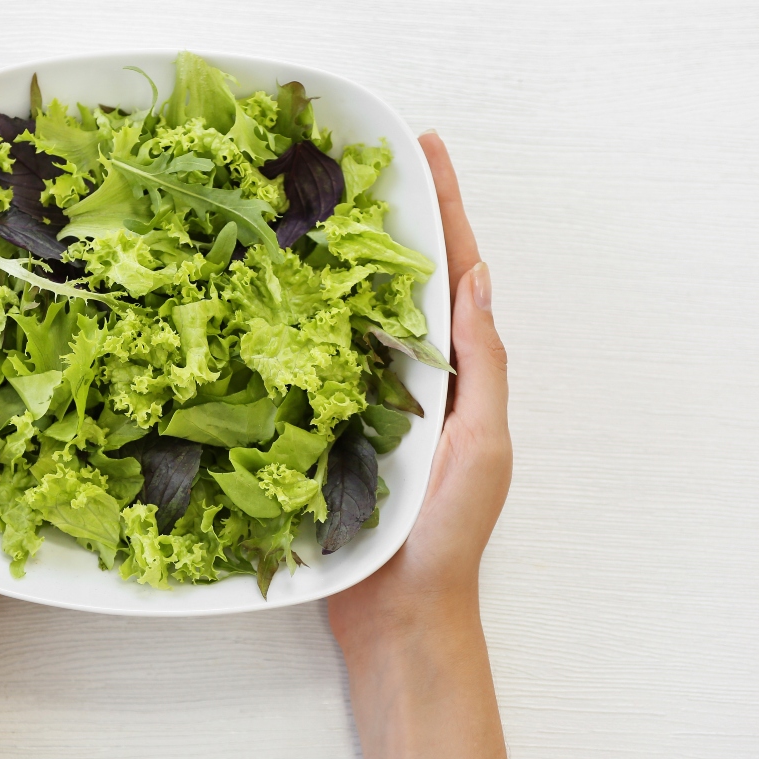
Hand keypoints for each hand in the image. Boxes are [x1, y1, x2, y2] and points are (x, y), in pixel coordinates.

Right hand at [326, 132, 521, 758]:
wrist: (398, 612)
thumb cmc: (449, 534)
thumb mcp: (483, 445)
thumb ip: (483, 365)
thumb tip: (477, 279)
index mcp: (460, 370)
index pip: (454, 270)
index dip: (443, 206)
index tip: (424, 146)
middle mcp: (416, 372)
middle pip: (403, 275)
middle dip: (389, 212)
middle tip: (358, 153)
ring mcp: (371, 395)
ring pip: (355, 308)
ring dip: (342, 253)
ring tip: (315, 197)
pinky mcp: (329, 423)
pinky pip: (315, 356)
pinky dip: (301, 314)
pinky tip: (275, 285)